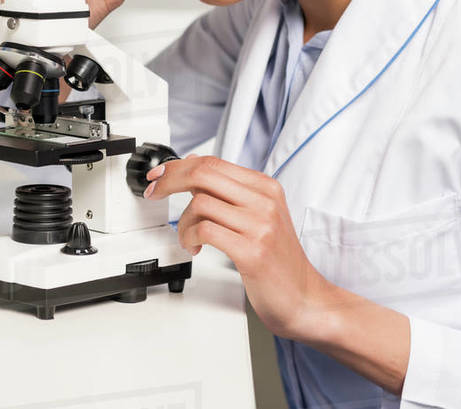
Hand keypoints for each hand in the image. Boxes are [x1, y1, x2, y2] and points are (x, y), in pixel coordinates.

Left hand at [144, 154, 333, 342]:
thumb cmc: (278, 261)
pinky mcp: (252, 252)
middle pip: (204, 173)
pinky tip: (193, 248)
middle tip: (154, 193)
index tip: (159, 177)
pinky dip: (189, 238)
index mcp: (266, 187)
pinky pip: (205, 231)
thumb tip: (191, 171)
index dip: (178, 166)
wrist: (305, 298)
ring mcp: (260, 226)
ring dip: (182, 222)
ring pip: (200, 203)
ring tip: (187, 238)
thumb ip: (229, 194)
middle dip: (170, 180)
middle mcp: (264, 201)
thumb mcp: (260, 216)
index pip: (213, 162)